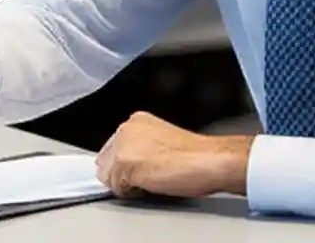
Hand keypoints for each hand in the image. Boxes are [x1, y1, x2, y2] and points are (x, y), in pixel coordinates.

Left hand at [95, 112, 252, 198]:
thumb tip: (129, 167)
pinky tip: (151, 185)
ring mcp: (123, 146)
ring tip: (152, 182)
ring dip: (126, 184)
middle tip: (147, 179)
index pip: (112, 149)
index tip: (138, 172)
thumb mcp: (163, 142)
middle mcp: (126, 129)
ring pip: (108, 175)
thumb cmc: (197, 155)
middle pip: (105, 161)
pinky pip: (116, 187)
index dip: (124, 165)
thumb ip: (141, 148)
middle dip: (120, 174)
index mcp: (136, 121)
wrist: (210, 160)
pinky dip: (131, 192)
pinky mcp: (124, 164)